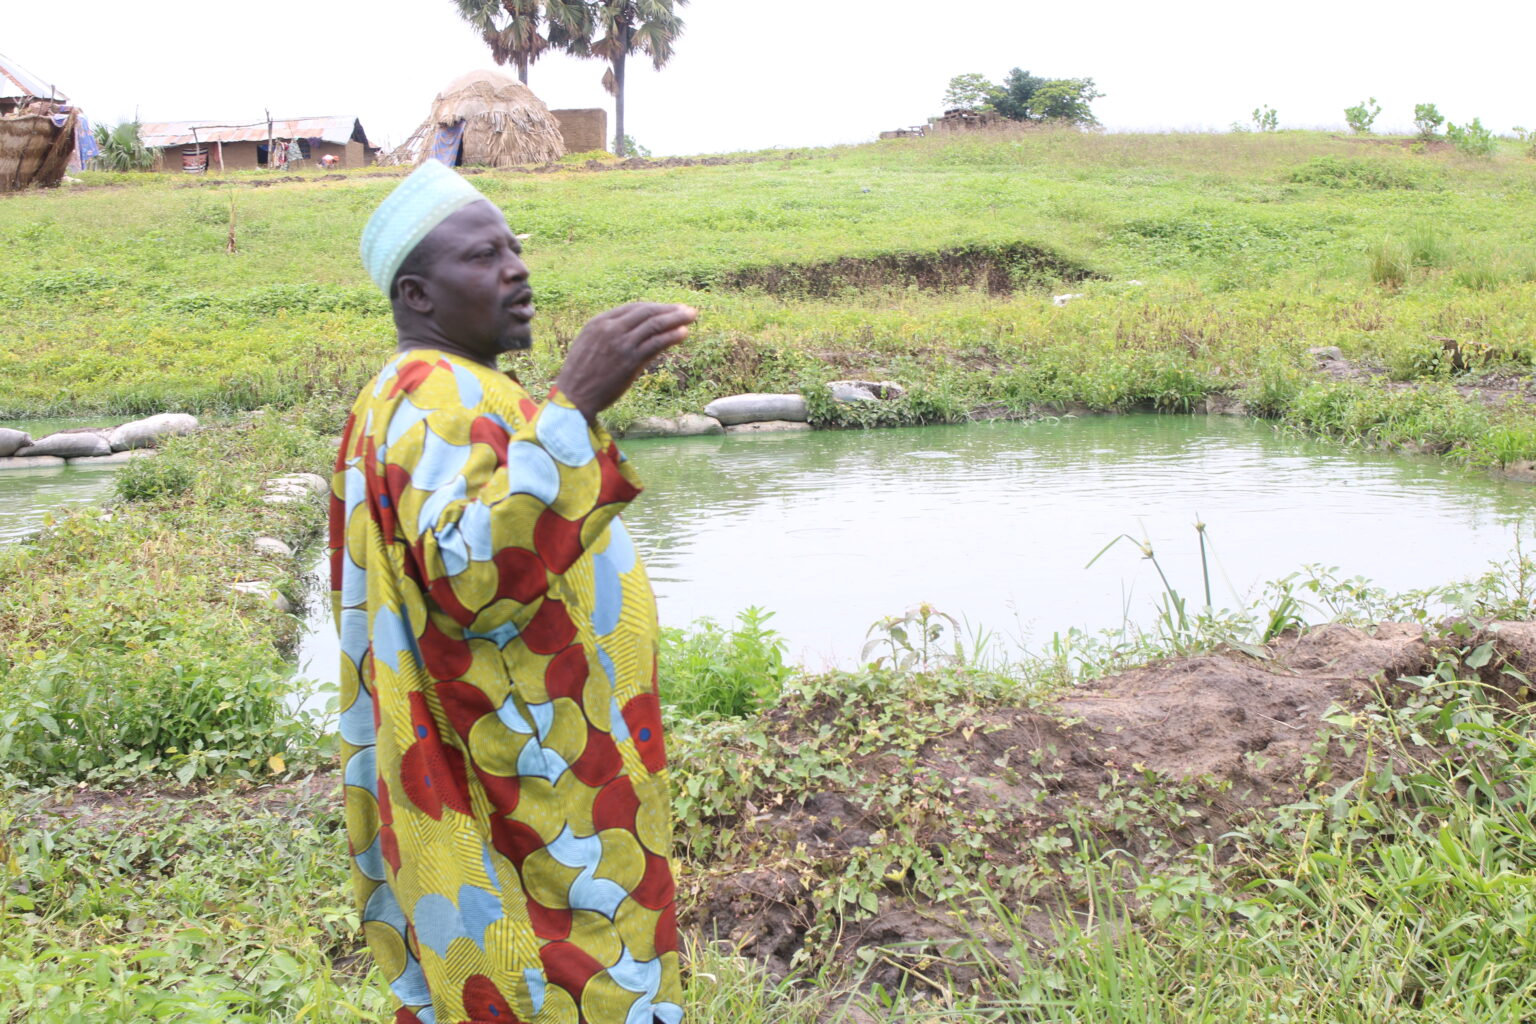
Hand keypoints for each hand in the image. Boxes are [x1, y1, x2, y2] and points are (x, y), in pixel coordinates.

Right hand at [554, 303, 696, 422]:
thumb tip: (635, 334)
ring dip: (676, 319)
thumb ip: (610, 335)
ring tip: (692, 317)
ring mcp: (621, 344)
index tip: (669, 309)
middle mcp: (610, 329)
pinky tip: (684, 333)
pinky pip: (656, 343)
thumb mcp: (590, 345)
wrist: (573, 397)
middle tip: (687, 310)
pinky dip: (672, 336)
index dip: (654, 307)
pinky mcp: (631, 360)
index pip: (633, 308)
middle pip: (647, 312)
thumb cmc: (581, 375)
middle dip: (669, 309)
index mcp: (599, 322)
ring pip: (654, 325)